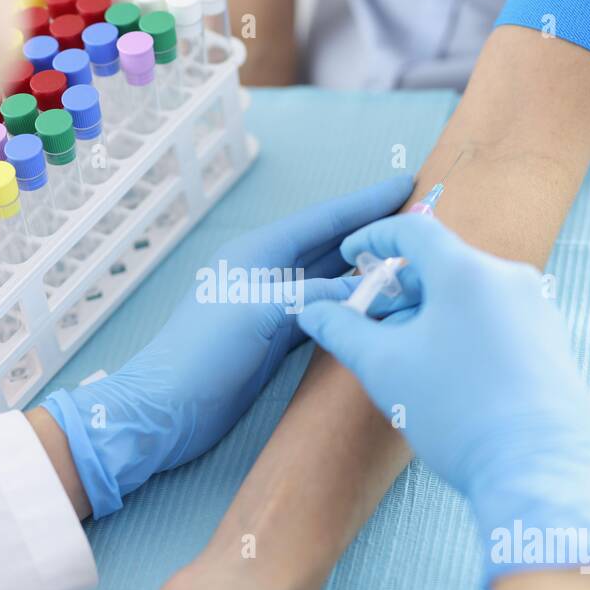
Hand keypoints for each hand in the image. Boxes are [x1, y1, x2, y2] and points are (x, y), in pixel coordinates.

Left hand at [42, 174, 413, 516]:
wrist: (168, 407)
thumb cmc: (205, 350)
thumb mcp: (264, 310)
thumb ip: (319, 293)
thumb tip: (374, 285)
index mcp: (259, 252)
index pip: (324, 220)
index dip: (366, 202)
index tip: (407, 183)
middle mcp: (268, 273)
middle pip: (330, 244)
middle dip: (372, 230)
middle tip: (420, 217)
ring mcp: (273, 307)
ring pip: (331, 280)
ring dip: (367, 269)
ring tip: (409, 258)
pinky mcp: (277, 340)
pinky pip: (326, 313)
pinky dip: (352, 307)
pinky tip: (379, 306)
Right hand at [299, 214, 589, 589]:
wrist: (537, 470)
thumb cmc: (459, 413)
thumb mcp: (384, 367)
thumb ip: (342, 329)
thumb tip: (313, 310)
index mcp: (468, 271)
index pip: (413, 229)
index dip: (374, 237)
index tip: (352, 254)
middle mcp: (510, 278)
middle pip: (442, 265)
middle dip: (401, 291)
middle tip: (372, 326)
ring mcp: (538, 309)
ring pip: (470, 294)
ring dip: (431, 314)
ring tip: (409, 360)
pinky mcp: (552, 341)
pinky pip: (498, 318)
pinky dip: (464, 330)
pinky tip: (449, 375)